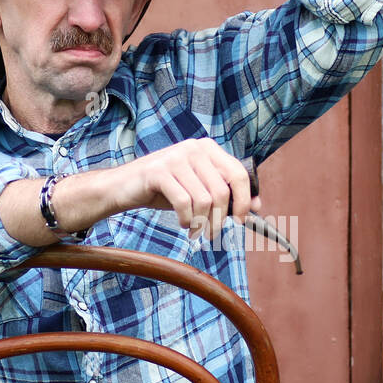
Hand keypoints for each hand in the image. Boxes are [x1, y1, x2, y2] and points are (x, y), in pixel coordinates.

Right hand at [117, 138, 260, 240]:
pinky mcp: (158, 171)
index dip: (244, 200)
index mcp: (208, 148)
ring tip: (195, 230)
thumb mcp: (198, 189)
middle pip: (221, 191)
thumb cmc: (165, 189)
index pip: (238, 174)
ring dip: (202, 223)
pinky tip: (183, 223)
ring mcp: (175, 157)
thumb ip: (226, 194)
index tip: (241, 220)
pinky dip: (187, 219)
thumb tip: (258, 206)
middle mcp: (194, 148)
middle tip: (212, 234)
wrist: (125, 186)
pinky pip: (184, 203)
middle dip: (220, 219)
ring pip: (204, 200)